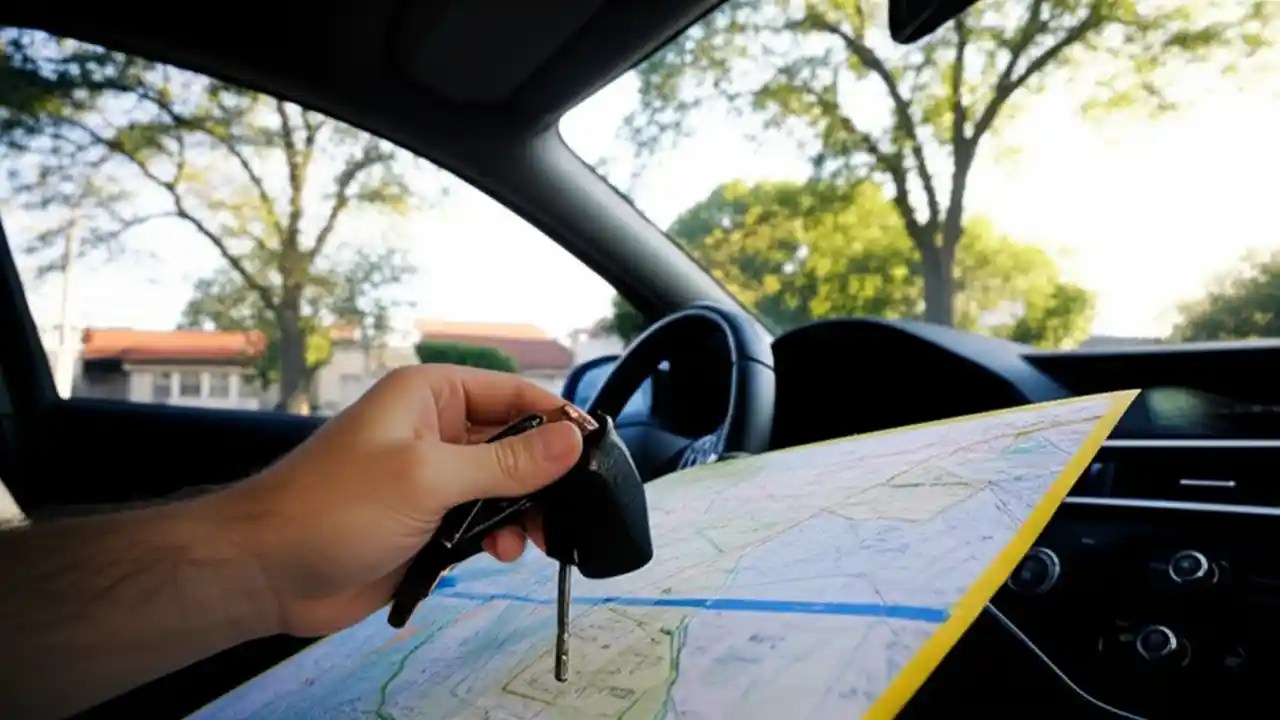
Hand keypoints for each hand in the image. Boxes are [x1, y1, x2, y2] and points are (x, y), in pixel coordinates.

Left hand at [212, 365, 583, 636]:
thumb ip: (505, 461)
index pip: (514, 395)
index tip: (592, 453)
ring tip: (532, 541)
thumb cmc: (332, 508)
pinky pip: (482, 522)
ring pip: (504, 487)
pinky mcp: (428, 522)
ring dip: (524, 513)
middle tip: (568, 511)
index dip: (556, 421)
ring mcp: (432, 478)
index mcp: (430, 396)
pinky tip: (502, 554)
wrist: (265, 572)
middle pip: (515, 443)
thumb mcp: (428, 478)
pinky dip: (499, 536)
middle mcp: (435, 431)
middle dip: (543, 476)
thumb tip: (571, 441)